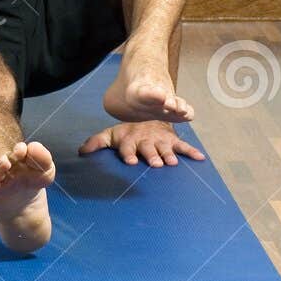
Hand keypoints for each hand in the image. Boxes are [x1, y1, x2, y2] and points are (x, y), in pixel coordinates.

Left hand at [78, 121, 204, 167]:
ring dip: (169, 154)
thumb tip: (80, 151)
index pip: (128, 147)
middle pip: (149, 149)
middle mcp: (145, 140)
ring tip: (172, 163)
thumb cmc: (127, 133)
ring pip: (165, 148)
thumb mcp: (110, 135)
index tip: (131, 162)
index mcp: (130, 139)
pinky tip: (200, 158)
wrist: (148, 116)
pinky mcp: (173, 140)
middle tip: (156, 163)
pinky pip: (183, 146)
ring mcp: (160, 140)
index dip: (129, 154)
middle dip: (152, 155)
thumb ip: (96, 142)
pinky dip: (191, 152)